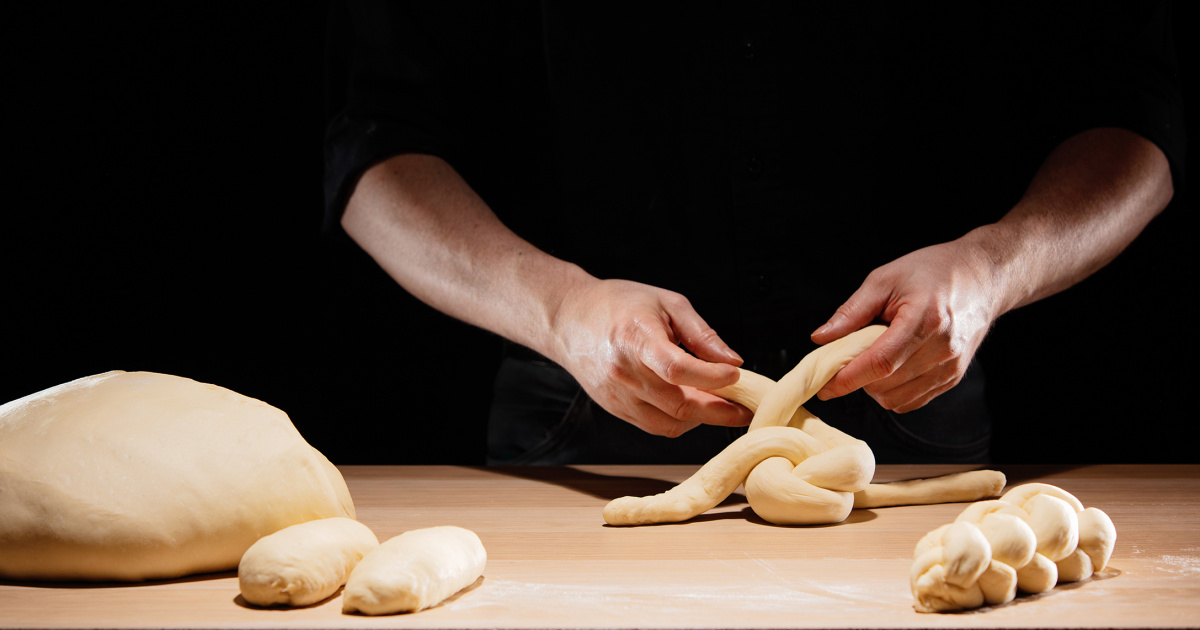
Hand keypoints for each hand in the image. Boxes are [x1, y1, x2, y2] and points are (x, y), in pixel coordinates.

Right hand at [548, 279, 752, 436]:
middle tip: (743, 407)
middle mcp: (624, 373)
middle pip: (679, 404)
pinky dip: (679, 421)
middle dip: (719, 411)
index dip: (712, 377)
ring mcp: (617, 395)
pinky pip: (655, 426)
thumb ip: (701, 333)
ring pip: (670, 424)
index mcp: (636, 339)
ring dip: (700, 419)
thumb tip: (732, 361)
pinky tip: (691, 405)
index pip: (678, 369)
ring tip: (718, 404)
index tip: (735, 375)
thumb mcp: (666, 302)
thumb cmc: (619, 304)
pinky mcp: (615, 408)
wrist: (569, 318)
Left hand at [810, 238, 997, 411]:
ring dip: (874, 388)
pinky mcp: (954, 377)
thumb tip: (820, 338)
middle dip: (856, 379)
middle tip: (844, 360)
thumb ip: (852, 312)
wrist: (983, 277)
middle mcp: (942, 349)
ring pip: (897, 399)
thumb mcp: (885, 279)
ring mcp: (951, 366)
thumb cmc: (933, 271)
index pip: (879, 363)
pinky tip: (890, 369)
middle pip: (885, 384)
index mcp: (924, 320)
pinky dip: (893, 392)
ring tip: (872, 358)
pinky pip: (913, 400)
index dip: (846, 379)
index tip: (822, 386)